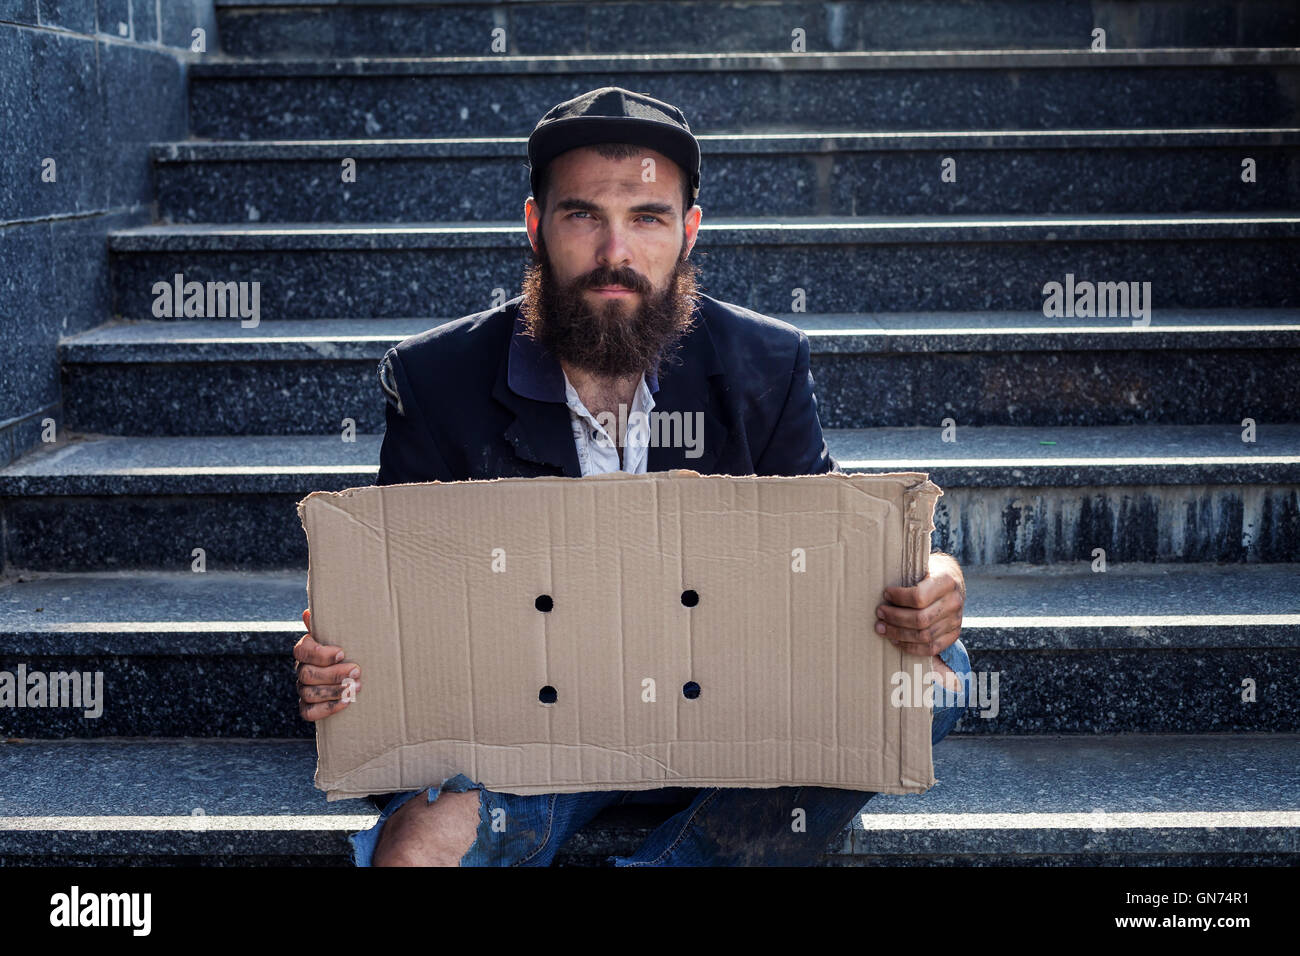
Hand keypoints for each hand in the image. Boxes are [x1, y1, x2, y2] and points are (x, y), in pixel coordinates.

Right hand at [293, 608, 361, 720]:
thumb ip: (326, 625)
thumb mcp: (340, 635)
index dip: (320, 654)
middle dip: (334, 674)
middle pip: (307, 674)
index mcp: (305, 650)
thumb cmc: (348, 650)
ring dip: (335, 691)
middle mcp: (301, 670)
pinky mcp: (308, 707)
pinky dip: (328, 708)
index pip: (302, 651)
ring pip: (309, 693)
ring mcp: (303, 690)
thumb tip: (307, 613)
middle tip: (357, 671)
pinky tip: (346, 702)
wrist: (354, 674)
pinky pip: (308, 712)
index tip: (342, 653)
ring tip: (357, 687)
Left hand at [875, 554, 964, 691]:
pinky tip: (896, 640)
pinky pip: (931, 648)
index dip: (899, 598)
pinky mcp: (953, 635)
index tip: (885, 594)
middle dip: (895, 618)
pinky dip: (910, 647)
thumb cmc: (930, 571)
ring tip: (882, 628)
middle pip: (921, 619)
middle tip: (879, 613)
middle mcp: (955, 602)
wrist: (953, 580)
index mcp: (947, 581)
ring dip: (898, 634)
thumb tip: (879, 582)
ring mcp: (957, 620)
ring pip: (924, 636)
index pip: (920, 596)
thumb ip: (908, 573)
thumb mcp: (923, 563)